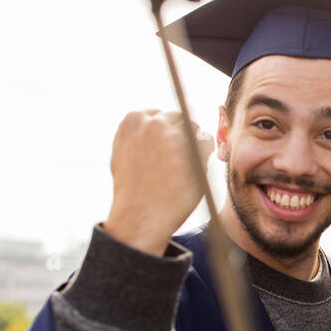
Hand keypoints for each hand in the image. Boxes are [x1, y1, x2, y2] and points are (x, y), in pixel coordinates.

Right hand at [103, 109, 213, 255]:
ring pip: (195, 131)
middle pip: (180, 119)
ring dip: (194, 147)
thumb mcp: (123, 153)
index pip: (159, 115)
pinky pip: (207, 144)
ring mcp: (174, 134)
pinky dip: (203, 157)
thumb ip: (138, 134)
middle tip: (177, 162)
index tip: (166, 151)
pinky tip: (189, 175)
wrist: (140, 216)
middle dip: (182, 137)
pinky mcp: (194, 148)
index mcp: (133, 120)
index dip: (166, 134)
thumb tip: (152, 121)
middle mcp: (154, 122)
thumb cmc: (132, 190)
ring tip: (179, 171)